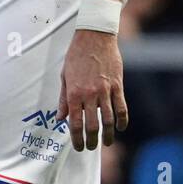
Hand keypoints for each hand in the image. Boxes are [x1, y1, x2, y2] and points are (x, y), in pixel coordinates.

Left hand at [56, 29, 127, 150]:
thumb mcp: (65, 76)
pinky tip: (120, 127)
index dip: (76, 139)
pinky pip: (122, 107)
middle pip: (92, 126)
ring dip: (108, 135)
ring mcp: (105, 90)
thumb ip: (64, 99)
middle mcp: (90, 94)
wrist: (94, 36)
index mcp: (74, 93)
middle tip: (91, 147)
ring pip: (108, 120)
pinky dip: (122, 121)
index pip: (75, 123)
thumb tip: (60, 118)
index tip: (79, 147)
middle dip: (92, 141)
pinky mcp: (118, 85)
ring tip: (106, 143)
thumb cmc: (76, 55)